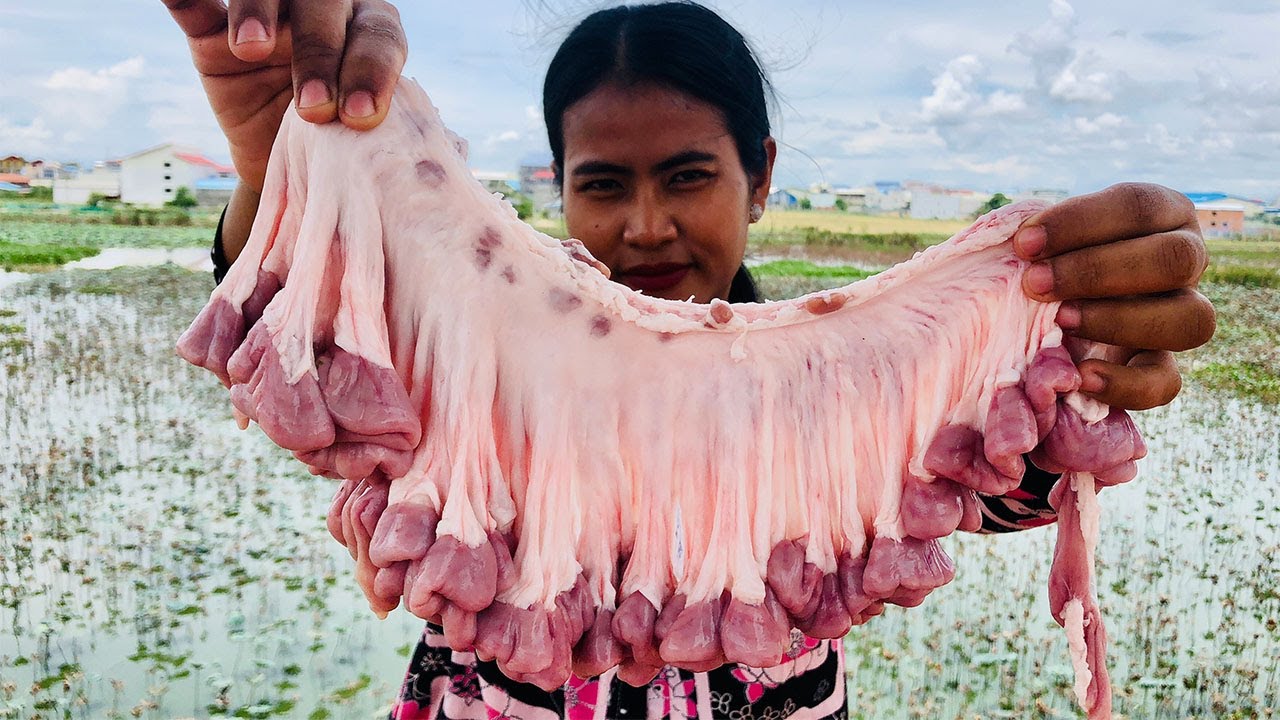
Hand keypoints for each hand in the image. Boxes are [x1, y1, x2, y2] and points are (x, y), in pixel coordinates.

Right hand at [162, 0, 407, 192]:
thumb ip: (394, 145)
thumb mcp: (370, 154)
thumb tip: (436, 167)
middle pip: (325, 7)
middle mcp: (325, 16)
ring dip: (258, 11)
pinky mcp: (210, 34)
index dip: (373, 68)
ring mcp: (268, 19)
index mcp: (373, 35)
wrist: (293, 176)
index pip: (380, 35)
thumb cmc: (349, 159)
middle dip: (319, 54)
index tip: (361, 115)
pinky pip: (194, 3)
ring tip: (251, 47)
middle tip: (312, 108)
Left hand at [1013, 183, 1215, 410]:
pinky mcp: (1164, 369)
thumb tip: (1014, 241)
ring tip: (1059, 321)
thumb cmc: (1042, 258)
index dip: (1081, 222)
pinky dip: (1125, 383)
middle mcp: (1187, 262)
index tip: (1024, 243)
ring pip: (1190, 319)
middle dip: (1097, 271)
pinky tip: (1080, 376)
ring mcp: (1183, 317)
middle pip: (1174, 259)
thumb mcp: (1044, 238)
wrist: (1044, 319)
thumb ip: (1039, 235)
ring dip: (1119, 320)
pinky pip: (1166, 382)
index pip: (1139, 207)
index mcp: (1165, 215)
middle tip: (1034, 283)